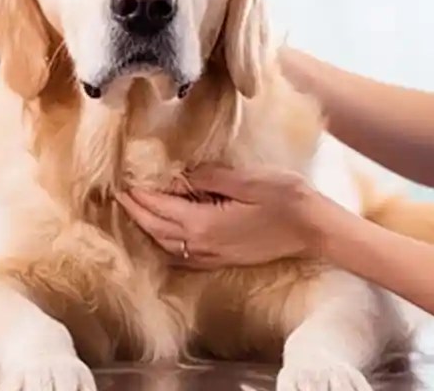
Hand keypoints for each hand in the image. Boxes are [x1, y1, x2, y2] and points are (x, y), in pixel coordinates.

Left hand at [115, 165, 326, 269]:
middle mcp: (202, 245)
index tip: (121, 182)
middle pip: (157, 229)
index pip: (159, 208)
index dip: (139, 195)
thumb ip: (209, 177)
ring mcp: (213, 255)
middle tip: (120, 195)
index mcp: (203, 223)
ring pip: (167, 245)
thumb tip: (181, 175)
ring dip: (149, 229)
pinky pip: (184, 256)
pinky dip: (167, 245)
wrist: (313, 228)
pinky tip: (166, 237)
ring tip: (137, 212)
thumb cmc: (285, 198)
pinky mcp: (224, 258)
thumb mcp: (246, 179)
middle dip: (136, 212)